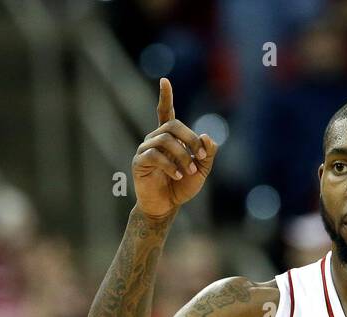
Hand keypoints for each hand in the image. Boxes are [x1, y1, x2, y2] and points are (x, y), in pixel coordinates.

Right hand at [132, 78, 217, 220]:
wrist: (166, 207)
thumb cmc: (182, 187)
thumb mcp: (202, 170)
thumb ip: (207, 153)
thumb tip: (206, 136)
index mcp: (169, 137)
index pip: (165, 112)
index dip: (165, 97)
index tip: (164, 80)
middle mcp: (155, 139)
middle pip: (172, 126)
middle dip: (190, 139)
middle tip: (200, 156)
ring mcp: (145, 150)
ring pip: (165, 140)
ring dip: (182, 155)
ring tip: (189, 172)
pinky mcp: (139, 162)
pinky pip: (154, 155)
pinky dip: (170, 165)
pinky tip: (178, 175)